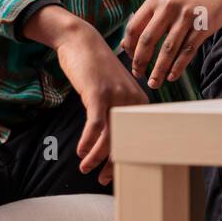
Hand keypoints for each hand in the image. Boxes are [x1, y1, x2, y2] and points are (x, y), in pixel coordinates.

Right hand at [53, 24, 150, 185]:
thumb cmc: (96, 69)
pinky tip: (81, 152)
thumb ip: (116, 112)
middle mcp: (133, 100)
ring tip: (86, 168)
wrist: (81, 41)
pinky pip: (96, 124)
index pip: (138, 137)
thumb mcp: (112, 91)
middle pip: (126, 139)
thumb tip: (112, 140)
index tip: (117, 172)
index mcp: (140, 102)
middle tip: (103, 178)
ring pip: (110, 135)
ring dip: (97, 156)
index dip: (128, 157)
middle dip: (114, 162)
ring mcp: (117, 96)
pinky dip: (89, 141)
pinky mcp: (98, 93)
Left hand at [122, 0, 221, 89]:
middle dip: (141, 61)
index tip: (130, 59)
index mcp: (155, 1)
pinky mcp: (202, 27)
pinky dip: (179, 66)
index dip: (129, 47)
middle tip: (138, 74)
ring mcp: (186, 18)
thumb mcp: (164, 1)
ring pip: (168, 49)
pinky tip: (172, 76)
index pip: (134, 27)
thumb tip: (127, 44)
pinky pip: (187, 50)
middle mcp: (168, 8)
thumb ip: (147, 18)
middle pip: (148, 40)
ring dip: (160, 69)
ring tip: (154, 83)